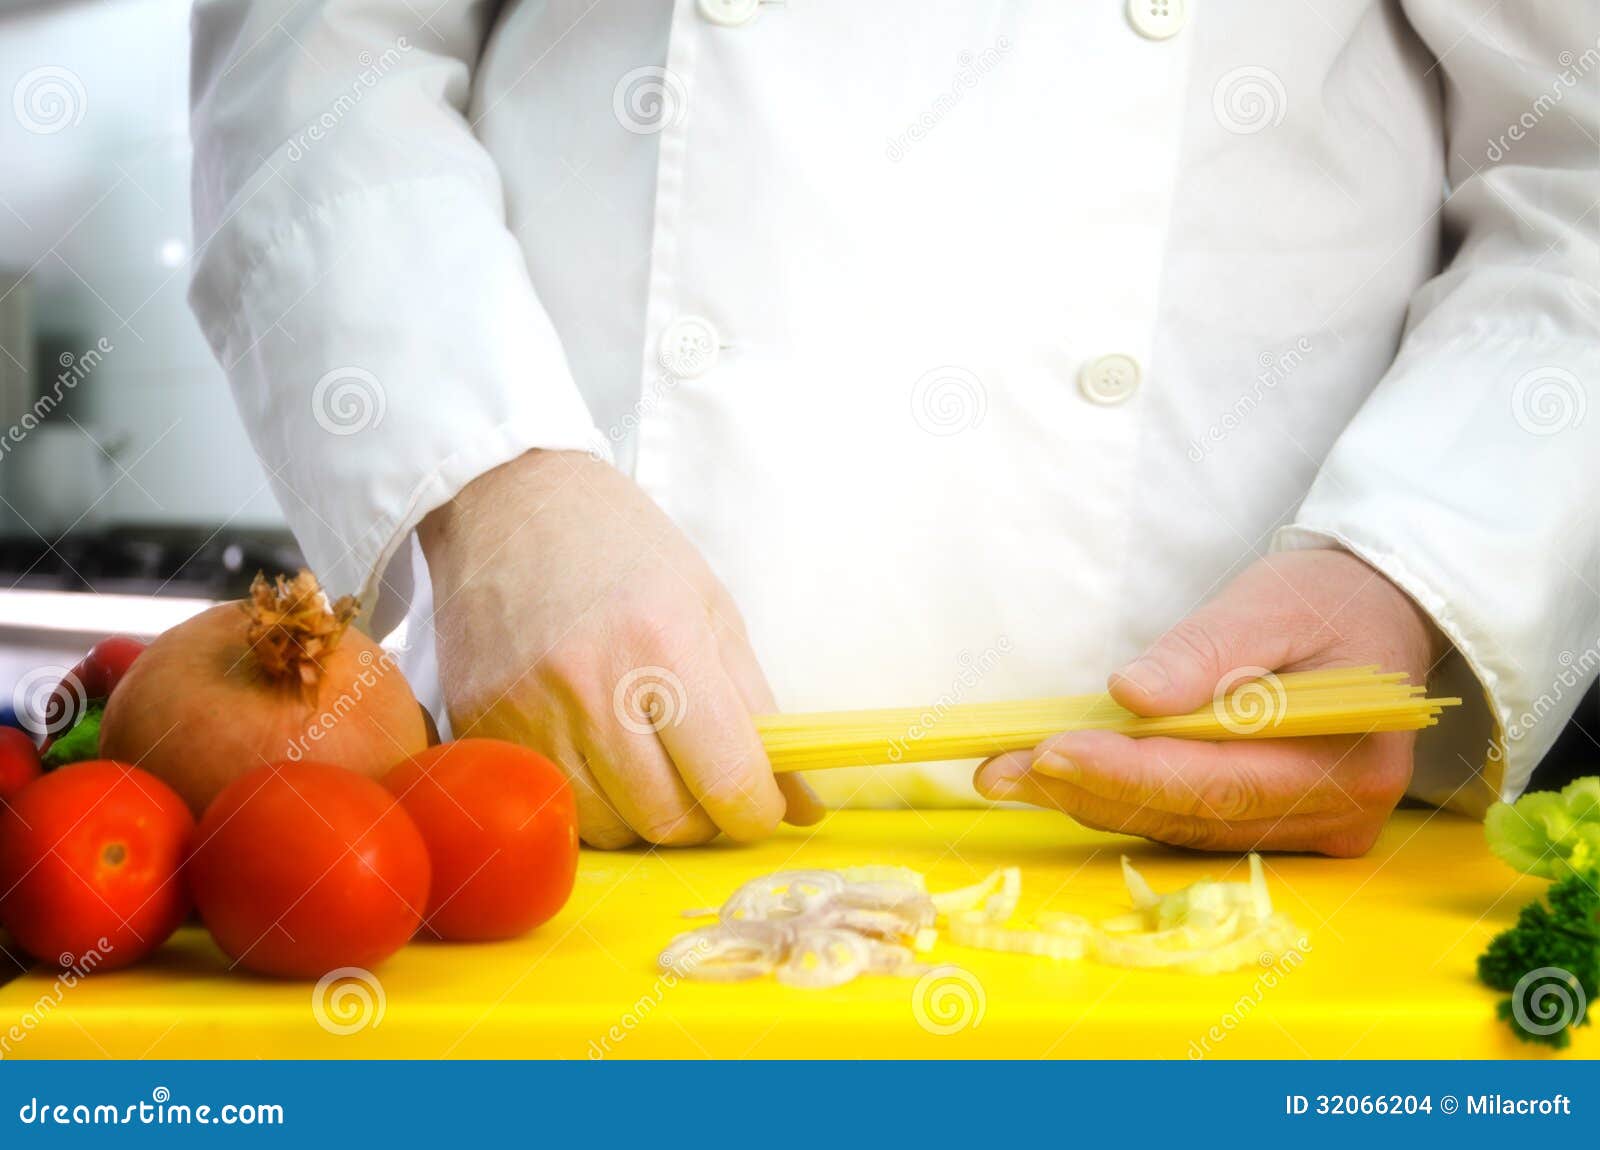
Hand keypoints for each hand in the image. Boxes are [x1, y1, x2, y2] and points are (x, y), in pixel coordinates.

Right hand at [419, 450, 821, 847]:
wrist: (507, 501)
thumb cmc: (620, 548)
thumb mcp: (710, 608)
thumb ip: (757, 710)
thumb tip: (799, 804)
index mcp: (663, 643)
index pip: (726, 778)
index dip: (757, 810)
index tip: (763, 807)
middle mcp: (592, 685)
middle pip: (668, 819)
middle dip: (706, 820)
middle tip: (708, 785)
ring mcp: (527, 713)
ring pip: (610, 829)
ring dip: (645, 816)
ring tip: (650, 761)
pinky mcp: (480, 727)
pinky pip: (554, 806)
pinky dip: (590, 802)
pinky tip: (597, 755)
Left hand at [974, 549, 1445, 855]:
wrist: (1375, 620)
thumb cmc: (1327, 603)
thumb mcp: (1268, 603)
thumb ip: (1204, 651)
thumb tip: (1132, 694)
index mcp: (1349, 760)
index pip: (1219, 780)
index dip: (1127, 771)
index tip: (1049, 751)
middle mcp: (1336, 816)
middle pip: (1191, 815)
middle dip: (1088, 791)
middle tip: (1000, 771)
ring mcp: (1310, 833)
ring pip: (1179, 827)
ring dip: (1090, 801)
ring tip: (1011, 772)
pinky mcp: (1277, 830)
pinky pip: (1187, 823)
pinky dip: (1121, 800)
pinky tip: (1060, 780)